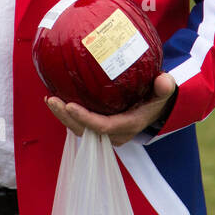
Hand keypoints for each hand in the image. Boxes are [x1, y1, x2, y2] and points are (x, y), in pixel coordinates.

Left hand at [45, 72, 177, 146]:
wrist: (157, 107)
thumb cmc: (158, 97)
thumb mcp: (164, 91)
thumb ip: (164, 87)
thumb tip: (164, 81)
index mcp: (128, 125)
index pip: (103, 127)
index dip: (85, 118)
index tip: (70, 105)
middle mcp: (114, 133)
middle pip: (86, 130)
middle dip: (67, 118)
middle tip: (53, 100)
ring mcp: (105, 131)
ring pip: (80, 128)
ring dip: (63, 116)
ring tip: (50, 99)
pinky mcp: (99, 126)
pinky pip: (80, 122)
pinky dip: (67, 113)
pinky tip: (55, 99)